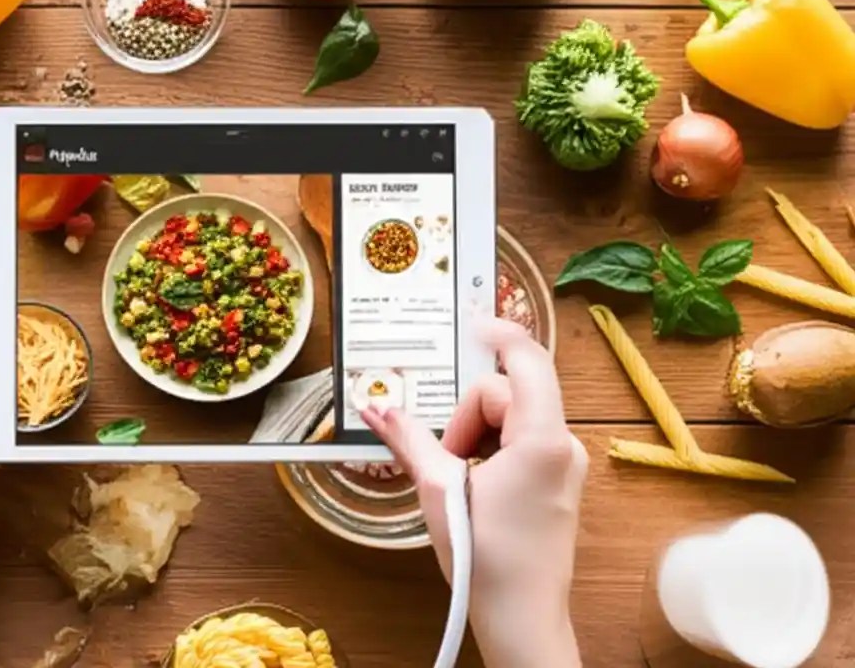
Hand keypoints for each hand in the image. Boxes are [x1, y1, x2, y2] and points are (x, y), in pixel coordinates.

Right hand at [362, 317, 586, 666]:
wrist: (521, 618)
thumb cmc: (485, 560)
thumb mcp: (437, 491)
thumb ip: (408, 439)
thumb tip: (375, 408)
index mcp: (540, 439)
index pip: (526, 361)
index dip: (500, 334)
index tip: (474, 322)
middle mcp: (563, 445)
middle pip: (505, 395)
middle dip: (465, 419)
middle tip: (447, 466)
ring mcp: (565, 465)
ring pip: (511, 420)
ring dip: (476, 439)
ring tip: (460, 485)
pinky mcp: (559, 482)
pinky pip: (521, 443)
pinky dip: (491, 453)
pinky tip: (474, 491)